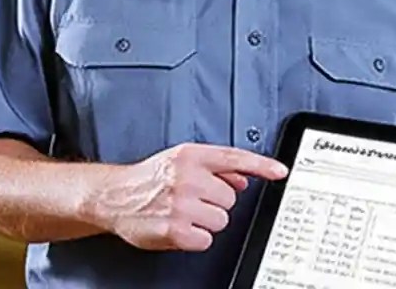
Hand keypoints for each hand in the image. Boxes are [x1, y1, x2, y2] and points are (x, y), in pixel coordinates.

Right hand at [92, 143, 288, 251]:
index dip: (261, 165)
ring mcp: (181, 204)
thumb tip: (243, 178)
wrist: (114, 196)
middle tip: (192, 200)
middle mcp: (187, 177)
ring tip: (184, 213)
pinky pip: (206, 239)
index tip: (280, 172)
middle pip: (230, 198)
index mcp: (190, 156)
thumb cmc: (150, 178)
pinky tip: (179, 227)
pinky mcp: (175, 230)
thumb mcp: (180, 161)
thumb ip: (214, 167)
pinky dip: (195, 238)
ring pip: (221, 220)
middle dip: (215, 202)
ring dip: (206, 222)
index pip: (234, 158)